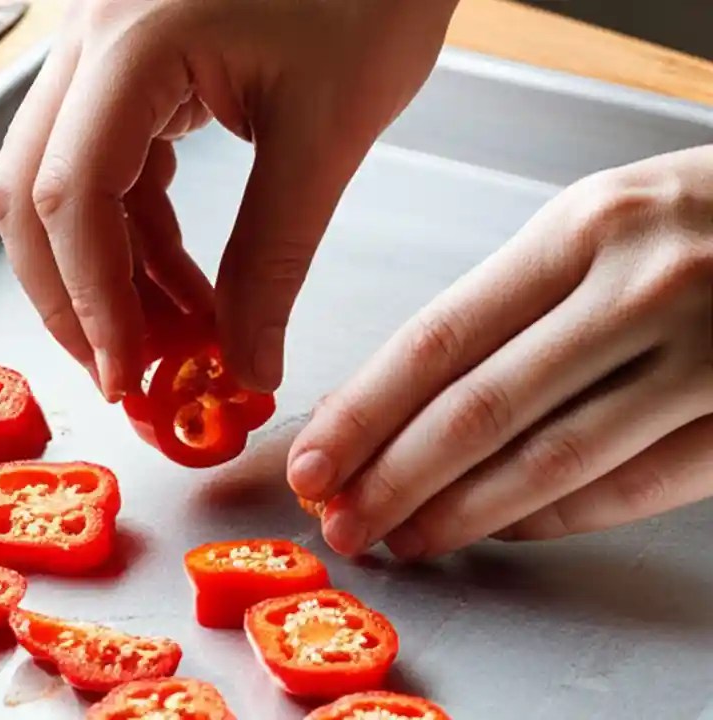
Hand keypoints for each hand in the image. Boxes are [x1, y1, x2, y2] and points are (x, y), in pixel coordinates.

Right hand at [0, 0, 458, 399]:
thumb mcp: (327, 130)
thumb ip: (274, 256)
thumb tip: (247, 363)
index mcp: (131, 41)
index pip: (72, 196)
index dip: (91, 301)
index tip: (126, 375)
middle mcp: (90, 38)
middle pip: (30, 193)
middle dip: (69, 295)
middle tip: (122, 370)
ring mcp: (99, 47)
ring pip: (55, 183)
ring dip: (100, 270)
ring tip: (167, 336)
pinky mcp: (126, 63)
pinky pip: (100, 163)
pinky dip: (131, 232)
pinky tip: (178, 281)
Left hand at [290, 146, 712, 557]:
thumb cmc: (706, 218)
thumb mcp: (601, 222)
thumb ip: (512, 304)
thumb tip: (398, 397)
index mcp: (584, 230)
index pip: (440, 339)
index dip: (366, 412)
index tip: (314, 459)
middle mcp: (642, 290)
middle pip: (480, 410)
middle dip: (393, 478)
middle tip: (340, 521)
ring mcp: (706, 359)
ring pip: (551, 462)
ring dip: (461, 513)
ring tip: (404, 537)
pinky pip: (631, 487)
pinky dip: (553, 518)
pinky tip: (498, 529)